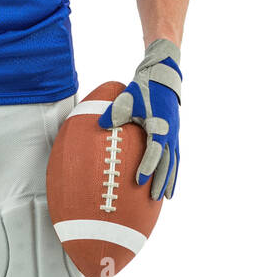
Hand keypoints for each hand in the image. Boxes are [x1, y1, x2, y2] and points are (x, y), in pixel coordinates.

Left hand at [97, 38, 181, 200]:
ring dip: (170, 179)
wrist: (162, 78)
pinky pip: (175, 157)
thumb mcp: (127, 98)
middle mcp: (170, 133)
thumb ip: (115, 113)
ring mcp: (174, 134)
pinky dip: (172, 170)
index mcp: (159, 126)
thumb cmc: (143, 89)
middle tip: (153, 198)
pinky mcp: (174, 134)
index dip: (147, 167)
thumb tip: (100, 124)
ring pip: (174, 162)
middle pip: (167, 162)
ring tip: (166, 197)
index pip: (154, 152)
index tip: (138, 182)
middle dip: (160, 181)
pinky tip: (168, 182)